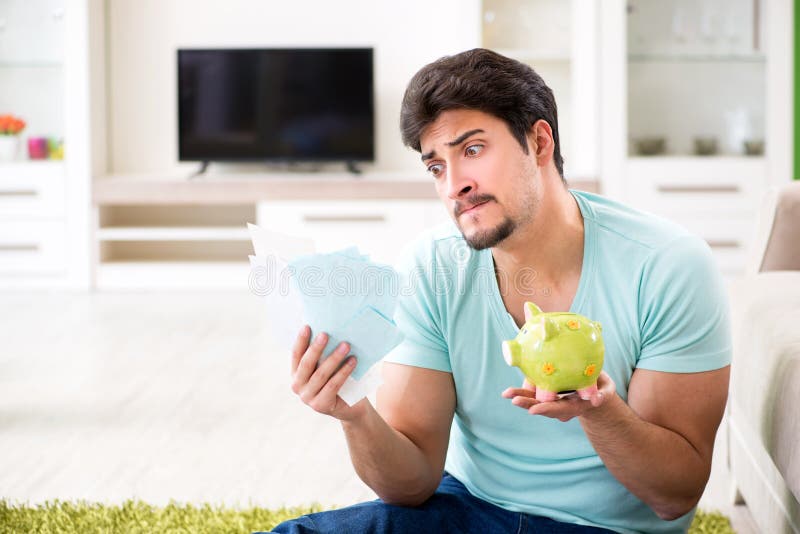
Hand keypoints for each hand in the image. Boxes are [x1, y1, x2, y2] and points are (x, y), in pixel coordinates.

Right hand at [290, 325, 364, 420]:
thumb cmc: (340, 381)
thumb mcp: (329, 366)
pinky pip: (332, 385)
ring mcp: (307, 398)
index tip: (308, 326)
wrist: (352, 406)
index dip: (301, 340)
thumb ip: (325, 354)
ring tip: (346, 345)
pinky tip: (353, 361)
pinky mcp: (320, 405)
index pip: (296, 355)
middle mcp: (297, 386)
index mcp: (296, 374)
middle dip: (316, 348)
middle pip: (306, 364)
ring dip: (334, 358)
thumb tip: (332, 329)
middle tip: (326, 334)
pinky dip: (343, 372)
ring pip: (320, 374)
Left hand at [501, 371, 615, 421]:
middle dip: (528, 404)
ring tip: (505, 394)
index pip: (560, 409)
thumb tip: (598, 400)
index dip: (547, 409)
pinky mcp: (547, 393)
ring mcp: (552, 401)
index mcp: (575, 406)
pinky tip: (509, 391)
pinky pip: (534, 393)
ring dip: (521, 398)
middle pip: (543, 407)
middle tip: (513, 400)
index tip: (534, 410)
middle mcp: (561, 407)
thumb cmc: (601, 389)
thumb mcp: (606, 391)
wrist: (593, 392)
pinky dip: (523, 391)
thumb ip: (602, 395)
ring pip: (535, 401)